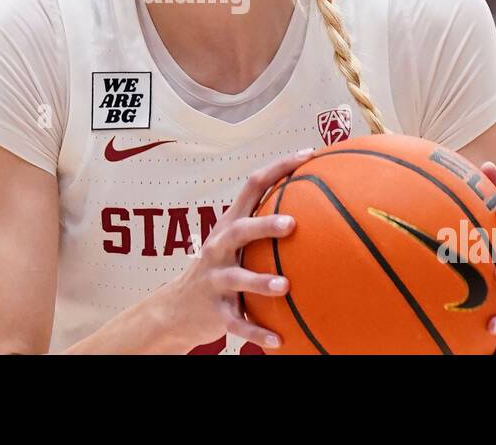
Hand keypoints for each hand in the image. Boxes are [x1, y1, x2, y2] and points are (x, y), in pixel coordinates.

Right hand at [156, 147, 313, 350]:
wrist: (175, 309)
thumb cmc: (220, 270)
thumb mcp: (235, 245)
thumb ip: (266, 227)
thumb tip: (321, 207)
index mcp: (229, 225)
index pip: (252, 186)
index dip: (279, 167)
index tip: (308, 155)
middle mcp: (219, 248)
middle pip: (239, 230)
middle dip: (264, 226)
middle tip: (292, 224)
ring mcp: (214, 280)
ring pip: (236, 279)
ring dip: (260, 282)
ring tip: (285, 286)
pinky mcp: (215, 312)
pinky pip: (237, 323)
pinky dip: (257, 332)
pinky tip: (279, 341)